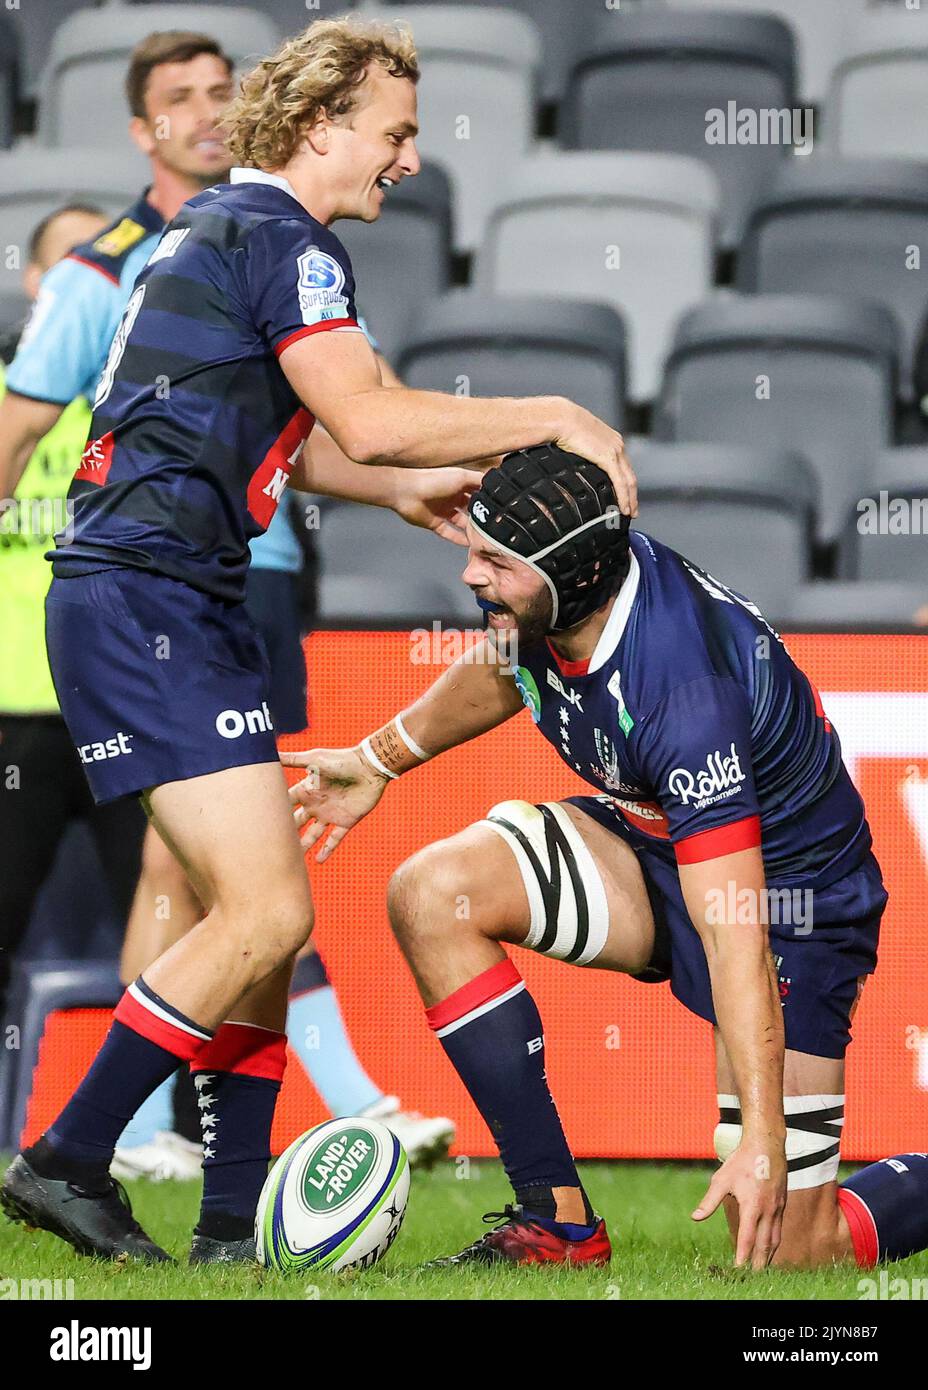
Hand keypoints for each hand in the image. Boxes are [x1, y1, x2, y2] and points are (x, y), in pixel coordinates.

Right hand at [280, 747, 389, 859]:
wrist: (370, 767)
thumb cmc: (342, 760)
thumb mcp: (314, 759)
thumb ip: (292, 759)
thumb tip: (269, 753)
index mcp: (307, 790)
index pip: (285, 803)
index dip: (274, 811)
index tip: (256, 822)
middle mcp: (316, 804)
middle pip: (296, 822)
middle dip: (284, 832)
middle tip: (269, 846)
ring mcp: (330, 814)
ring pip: (312, 834)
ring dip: (303, 846)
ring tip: (291, 861)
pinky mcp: (346, 821)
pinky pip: (334, 839)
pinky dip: (327, 849)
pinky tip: (318, 861)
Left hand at [392, 465, 486, 543]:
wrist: (406, 491)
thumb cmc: (432, 480)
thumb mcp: (461, 477)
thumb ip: (478, 480)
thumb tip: (495, 482)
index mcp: (459, 484)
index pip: (477, 493)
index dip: (488, 499)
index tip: (501, 507)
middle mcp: (452, 497)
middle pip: (470, 509)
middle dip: (481, 516)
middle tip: (495, 525)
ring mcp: (443, 511)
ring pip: (461, 523)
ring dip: (471, 529)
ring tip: (485, 536)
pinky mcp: (434, 523)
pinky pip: (449, 533)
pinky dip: (458, 538)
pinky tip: (469, 543)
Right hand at [554, 403, 637, 517]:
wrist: (561, 418)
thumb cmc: (563, 425)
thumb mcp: (577, 440)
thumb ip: (583, 452)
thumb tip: (576, 462)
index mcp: (611, 440)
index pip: (623, 466)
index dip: (626, 483)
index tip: (626, 495)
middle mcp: (617, 445)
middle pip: (630, 475)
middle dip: (633, 494)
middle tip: (633, 509)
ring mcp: (615, 451)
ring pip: (629, 481)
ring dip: (631, 499)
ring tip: (630, 513)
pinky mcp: (609, 458)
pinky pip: (620, 483)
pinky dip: (624, 497)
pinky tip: (624, 508)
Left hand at [691, 1136, 786, 1268]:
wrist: (766, 1144)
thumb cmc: (741, 1161)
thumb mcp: (721, 1179)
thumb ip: (709, 1201)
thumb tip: (695, 1218)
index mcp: (752, 1206)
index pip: (748, 1238)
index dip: (743, 1256)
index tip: (738, 1269)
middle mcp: (768, 1210)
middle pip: (764, 1244)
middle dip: (758, 1263)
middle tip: (752, 1278)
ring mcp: (778, 1207)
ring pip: (775, 1238)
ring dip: (768, 1255)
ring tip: (761, 1268)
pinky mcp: (782, 1203)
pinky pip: (779, 1228)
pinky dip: (774, 1242)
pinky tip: (769, 1247)